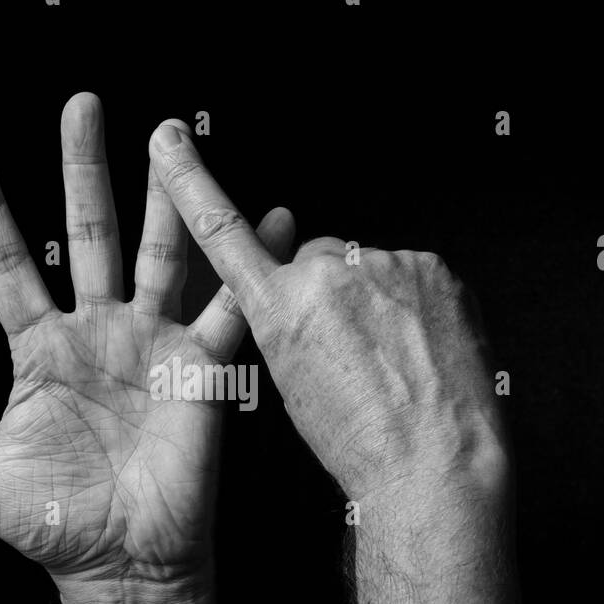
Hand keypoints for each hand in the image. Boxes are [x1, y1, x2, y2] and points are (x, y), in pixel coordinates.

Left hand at [0, 95, 292, 586]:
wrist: (122, 568)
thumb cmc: (50, 526)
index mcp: (40, 351)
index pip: (8, 267)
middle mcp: (97, 333)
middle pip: (87, 235)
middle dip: (84, 171)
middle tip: (82, 105)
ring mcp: (151, 345)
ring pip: (159, 253)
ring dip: (165, 196)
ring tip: (170, 135)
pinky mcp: (199, 369)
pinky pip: (225, 309)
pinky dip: (249, 265)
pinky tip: (271, 217)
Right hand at [147, 123, 509, 513]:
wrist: (436, 465)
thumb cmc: (360, 444)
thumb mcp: (293, 388)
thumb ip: (289, 326)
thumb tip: (311, 303)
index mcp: (279, 310)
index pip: (225, 234)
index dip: (191, 183)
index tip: (167, 139)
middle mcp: (328, 275)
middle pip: (317, 262)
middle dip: (329, 293)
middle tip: (353, 353)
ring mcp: (385, 265)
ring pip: (367, 270)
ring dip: (376, 301)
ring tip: (393, 361)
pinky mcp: (432, 268)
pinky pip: (410, 276)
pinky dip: (414, 305)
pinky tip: (420, 350)